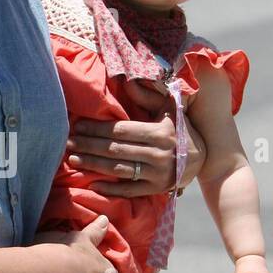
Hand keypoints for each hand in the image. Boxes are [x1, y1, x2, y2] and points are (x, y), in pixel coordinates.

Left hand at [64, 81, 206, 197]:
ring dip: (93, 165)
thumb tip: (128, 82)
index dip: (98, 129)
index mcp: (161, 132)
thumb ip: (150, 95)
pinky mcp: (157, 189)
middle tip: (67, 142)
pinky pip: (130, 190)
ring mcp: (158, 174)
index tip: (78, 126)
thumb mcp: (170, 108)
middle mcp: (159, 154)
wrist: (204, 159)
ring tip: (73, 159)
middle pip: (116, 150)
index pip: (122, 131)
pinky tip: (92, 184)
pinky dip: (111, 189)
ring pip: (119, 169)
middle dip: (89, 146)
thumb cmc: (181, 129)